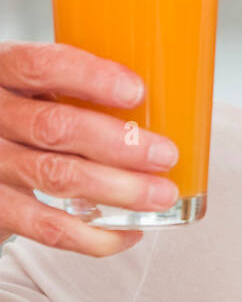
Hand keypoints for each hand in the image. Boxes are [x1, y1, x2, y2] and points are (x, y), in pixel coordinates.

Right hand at [0, 41, 179, 255]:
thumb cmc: (24, 114)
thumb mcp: (36, 87)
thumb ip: (74, 86)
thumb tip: (163, 96)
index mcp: (4, 72)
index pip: (41, 66)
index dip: (90, 79)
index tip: (137, 92)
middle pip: (55, 127)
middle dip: (119, 144)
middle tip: (165, 155)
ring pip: (55, 176)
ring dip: (117, 188)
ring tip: (160, 194)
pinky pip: (45, 227)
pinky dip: (92, 235)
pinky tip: (127, 232)